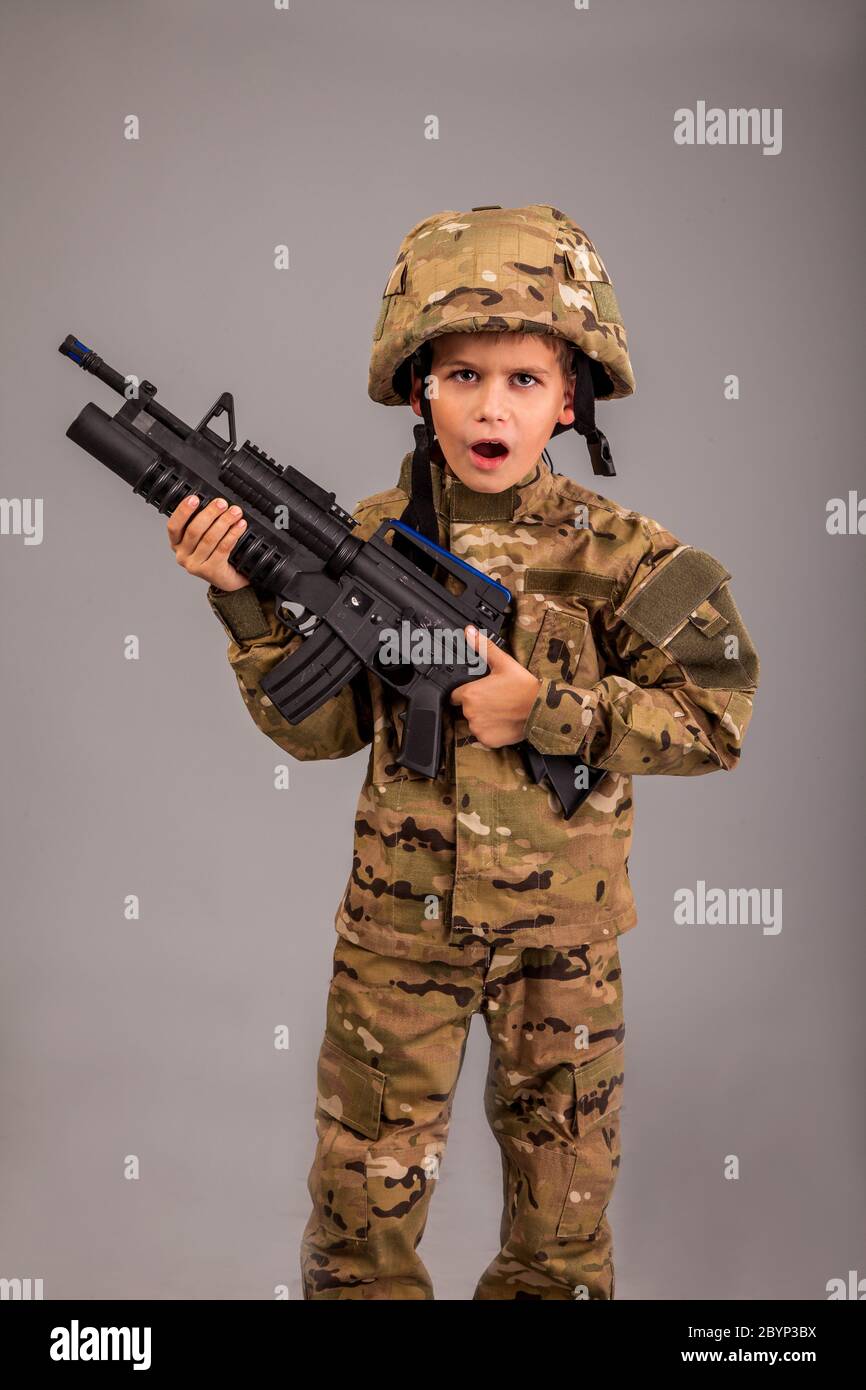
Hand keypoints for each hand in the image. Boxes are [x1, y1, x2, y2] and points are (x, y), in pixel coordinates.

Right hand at [167, 495, 249, 591]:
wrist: (229, 579)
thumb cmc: (217, 555)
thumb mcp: (204, 538)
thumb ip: (204, 523)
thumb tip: (214, 502)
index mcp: (177, 544)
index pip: (173, 526)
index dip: (183, 511)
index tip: (194, 498)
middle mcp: (182, 556)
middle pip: (194, 530)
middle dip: (210, 514)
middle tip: (222, 503)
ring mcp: (195, 565)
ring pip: (209, 539)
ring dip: (224, 522)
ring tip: (235, 512)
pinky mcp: (210, 572)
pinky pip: (222, 548)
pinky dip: (233, 534)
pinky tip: (240, 526)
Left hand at [449, 625, 541, 747]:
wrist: (541, 709)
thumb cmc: (523, 686)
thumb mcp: (504, 663)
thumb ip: (483, 648)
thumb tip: (469, 632)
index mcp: (470, 694)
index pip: (455, 695)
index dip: (466, 692)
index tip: (479, 691)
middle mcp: (470, 713)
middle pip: (465, 709)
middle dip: (476, 705)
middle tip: (495, 700)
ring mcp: (478, 728)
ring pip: (474, 723)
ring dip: (483, 719)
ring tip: (501, 711)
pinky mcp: (487, 740)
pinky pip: (483, 736)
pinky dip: (491, 731)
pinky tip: (503, 722)